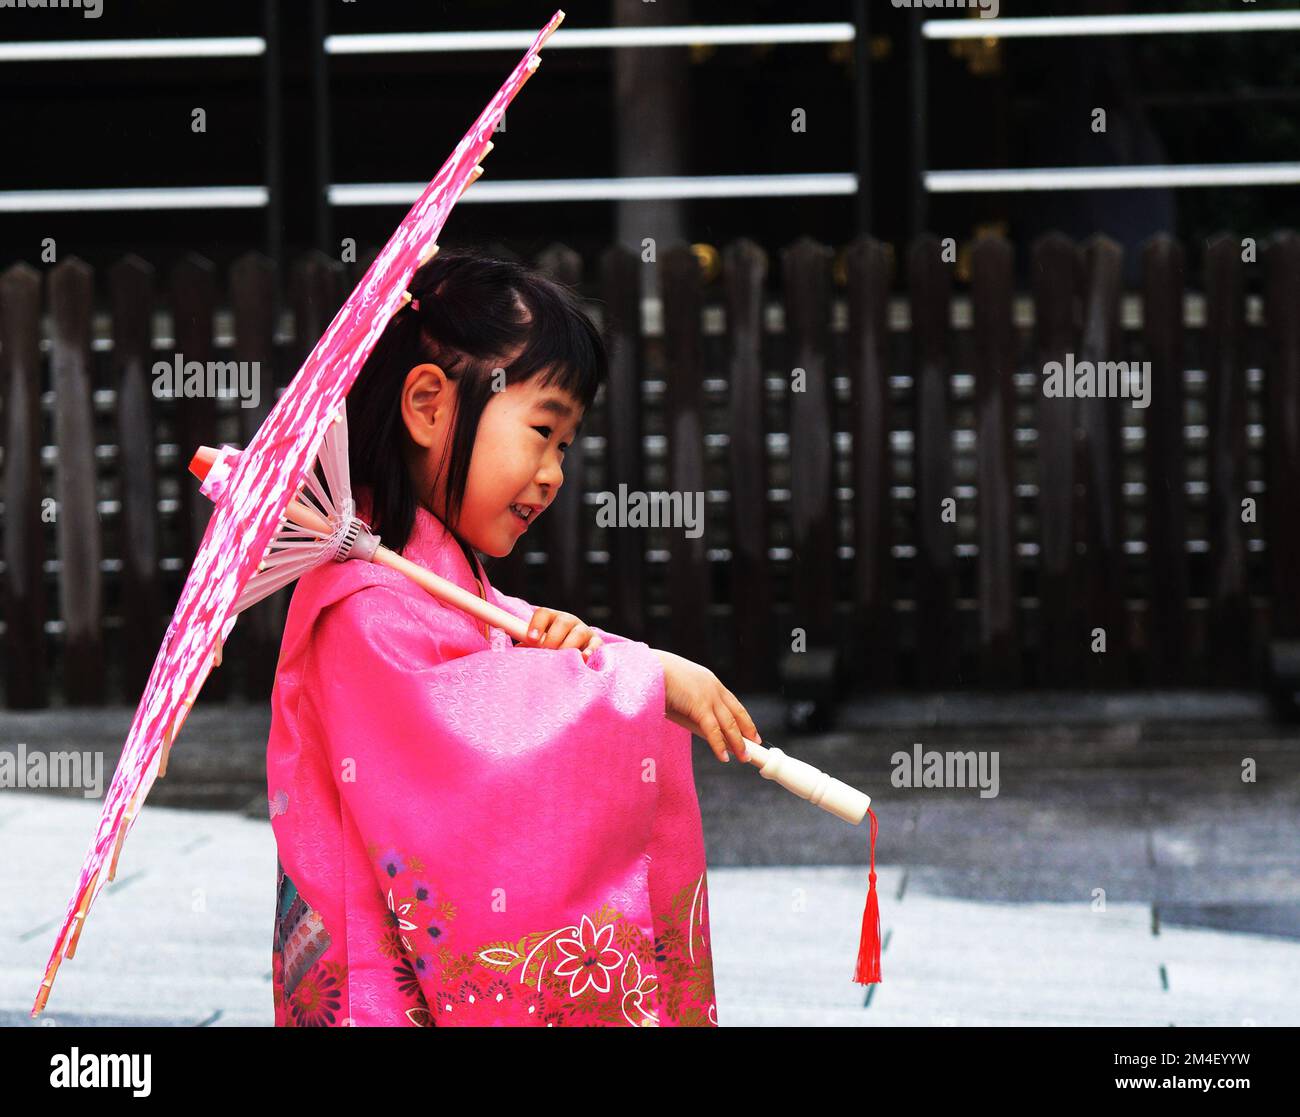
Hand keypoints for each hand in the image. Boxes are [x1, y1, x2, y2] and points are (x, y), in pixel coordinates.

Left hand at [522, 607, 603, 660]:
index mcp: (552, 619)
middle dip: (552, 639)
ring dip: (568, 646)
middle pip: (562, 623)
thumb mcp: (541, 643)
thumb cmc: (553, 648)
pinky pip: (595, 645)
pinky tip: (583, 658)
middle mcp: (569, 621)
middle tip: (546, 652)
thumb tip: (518, 650)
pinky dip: (589, 651)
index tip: (530, 639)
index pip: (544, 614)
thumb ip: (530, 645)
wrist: (580, 650)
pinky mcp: (596, 643)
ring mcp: (584, 631)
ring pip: (579, 633)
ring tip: (562, 659)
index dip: (536, 624)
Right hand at [651, 648, 760, 764]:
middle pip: (736, 713)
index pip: (732, 703)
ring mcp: (708, 696)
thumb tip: (697, 726)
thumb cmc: (656, 679)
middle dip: (747, 731)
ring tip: (744, 757)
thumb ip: (690, 706)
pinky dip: (719, 746)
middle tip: (754, 746)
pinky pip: (713, 731)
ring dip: (738, 743)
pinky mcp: (699, 706)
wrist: (646, 668)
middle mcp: (713, 687)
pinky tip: (724, 757)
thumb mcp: (679, 691)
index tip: (750, 731)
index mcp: (709, 681)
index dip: (743, 718)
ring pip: (729, 724)